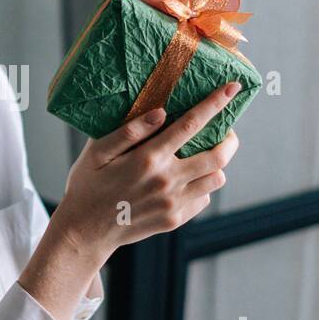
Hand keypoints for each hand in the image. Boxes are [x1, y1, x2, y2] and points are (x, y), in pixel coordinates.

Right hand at [54, 82, 241, 255]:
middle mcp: (166, 181)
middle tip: (226, 131)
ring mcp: (173, 204)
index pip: (191, 125)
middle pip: (218, 156)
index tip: (232, 88)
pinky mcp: (175, 220)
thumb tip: (160, 113)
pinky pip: (203, 199)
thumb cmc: (88, 186)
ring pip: (216, 179)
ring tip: (203, 155)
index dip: (215, 104)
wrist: (86, 231)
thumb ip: (129, 131)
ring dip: (216, 164)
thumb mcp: (97, 152)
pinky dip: (202, 186)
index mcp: (147, 159)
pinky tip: (185, 180)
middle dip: (230, 138)